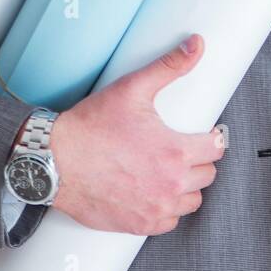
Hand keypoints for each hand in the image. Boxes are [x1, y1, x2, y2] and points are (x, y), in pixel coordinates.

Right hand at [49, 34, 224, 235]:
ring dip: (186, 187)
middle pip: (207, 176)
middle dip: (198, 161)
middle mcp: (169, 185)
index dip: (211, 139)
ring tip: (171, 171)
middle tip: (182, 150)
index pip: (216, 149)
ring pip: (191, 202)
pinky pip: (168, 223)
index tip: (204, 136)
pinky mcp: (137, 225)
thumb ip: (169, 66)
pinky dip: (166, 210)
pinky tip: (155, 193)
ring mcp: (154, 208)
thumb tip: (196, 46)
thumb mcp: (133, 88)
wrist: (54, 161)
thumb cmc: (90, 128)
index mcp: (174, 152)